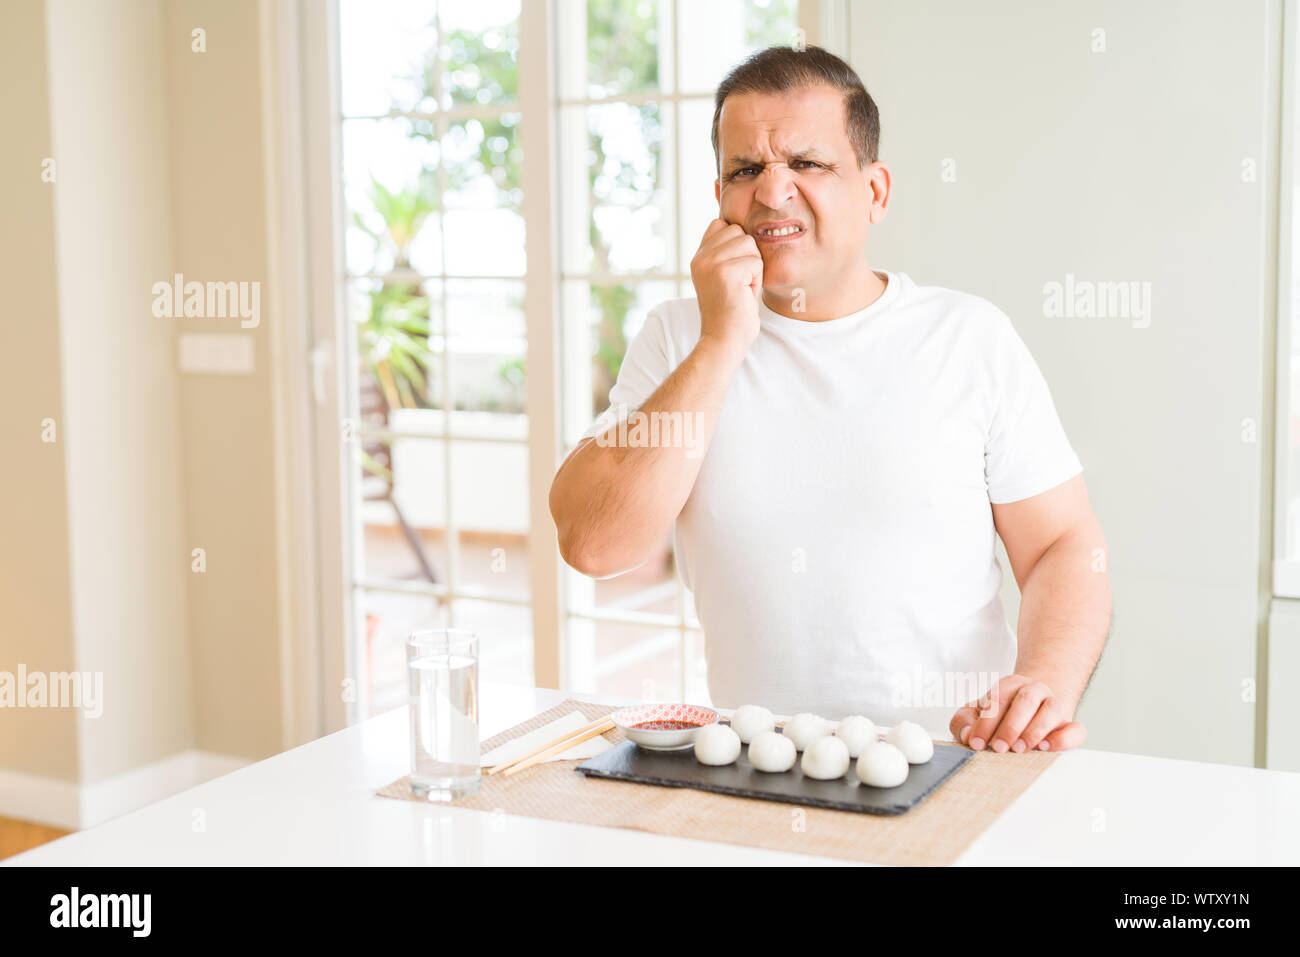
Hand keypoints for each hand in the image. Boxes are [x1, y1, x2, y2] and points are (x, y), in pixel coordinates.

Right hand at [689, 217, 761, 359]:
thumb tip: (744, 229)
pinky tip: (744, 295)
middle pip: (739, 232)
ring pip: (750, 244)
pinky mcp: (725, 272)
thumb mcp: (722, 276)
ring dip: (753, 268)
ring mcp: (710, 264)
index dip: (736, 244)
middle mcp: (700, 258)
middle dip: (748, 257)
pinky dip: (756, 280)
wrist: (724, 341)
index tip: (734, 272)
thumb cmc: (731, 312)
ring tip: (742, 289)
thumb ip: (725, 252)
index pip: (722, 224)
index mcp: (698, 257)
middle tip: (739, 283)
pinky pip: (756, 262)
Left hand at [949, 674, 1086, 753]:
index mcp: (1010, 685)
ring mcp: (1055, 706)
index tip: (976, 743)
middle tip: (999, 747)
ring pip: (1052, 709)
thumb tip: (967, 735)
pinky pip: (1076, 729)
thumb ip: (964, 721)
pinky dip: (1063, 739)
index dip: (985, 722)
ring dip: (1035, 730)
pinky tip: (1046, 748)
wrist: (1032, 709)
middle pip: (1025, 700)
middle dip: (1010, 726)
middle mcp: (1035, 690)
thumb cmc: (999, 716)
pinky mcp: (1070, 725)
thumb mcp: (975, 714)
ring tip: (1020, 749)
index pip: (998, 699)